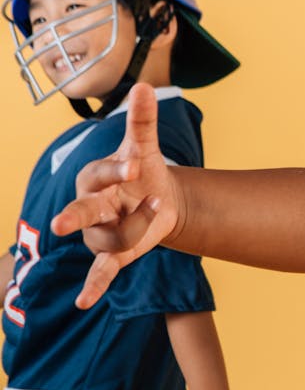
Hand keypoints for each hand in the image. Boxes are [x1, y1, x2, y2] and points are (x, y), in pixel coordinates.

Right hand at [50, 83, 180, 309]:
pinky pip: (101, 272)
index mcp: (97, 178)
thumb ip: (143, 120)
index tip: (136, 167)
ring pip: (110, 239)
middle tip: (62, 224)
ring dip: (134, 231)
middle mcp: (92, 206)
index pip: (102, 174)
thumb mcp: (145, 146)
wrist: (156, 198)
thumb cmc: (143, 171)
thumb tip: (143, 86)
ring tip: (158, 211)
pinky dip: (94, 287)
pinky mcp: (114, 254)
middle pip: (79, 212)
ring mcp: (101, 231)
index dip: (118, 171)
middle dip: (73, 217)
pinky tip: (84, 303)